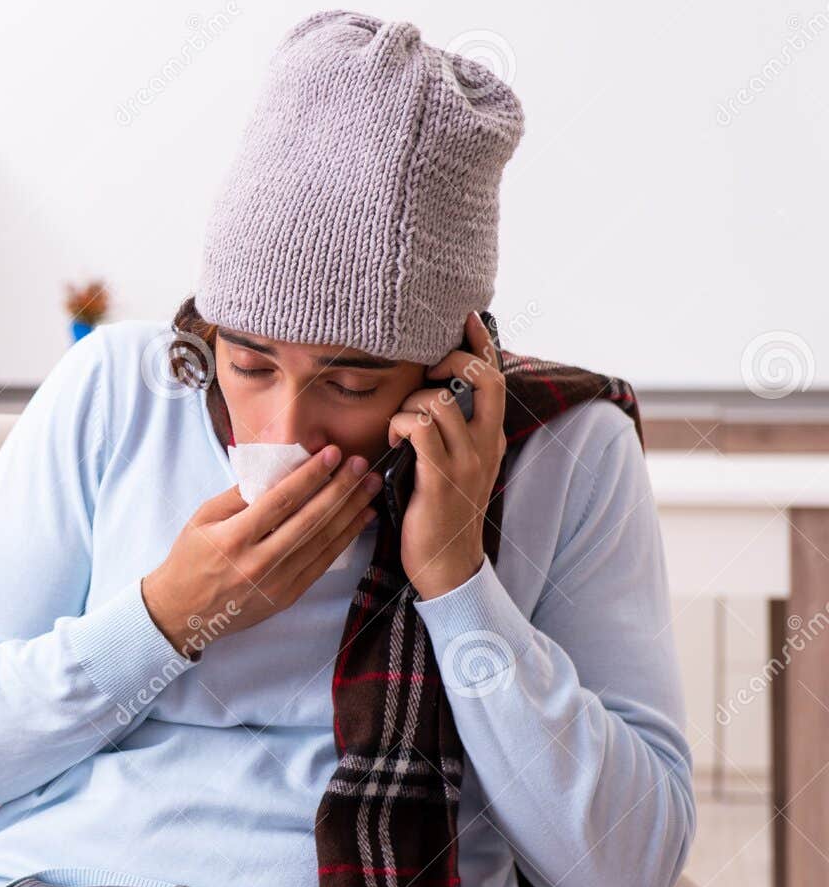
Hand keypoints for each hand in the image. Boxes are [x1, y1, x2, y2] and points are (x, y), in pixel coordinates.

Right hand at [141, 445, 382, 655]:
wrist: (182, 613)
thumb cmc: (189, 560)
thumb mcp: (202, 519)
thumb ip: (239, 495)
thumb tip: (278, 471)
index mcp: (233, 538)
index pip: (281, 501)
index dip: (310, 476)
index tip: (333, 454)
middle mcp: (258, 562)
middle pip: (309, 520)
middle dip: (340, 489)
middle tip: (361, 465)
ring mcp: (276, 582)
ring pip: (321, 542)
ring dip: (350, 511)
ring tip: (370, 486)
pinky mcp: (287, 596)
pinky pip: (322, 563)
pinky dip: (344, 539)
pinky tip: (360, 518)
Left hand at [388, 311, 506, 599]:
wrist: (449, 566)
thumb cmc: (442, 513)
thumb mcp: (456, 465)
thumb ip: (452, 431)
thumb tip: (429, 395)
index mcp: (491, 436)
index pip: (494, 377)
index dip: (481, 343)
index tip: (465, 320)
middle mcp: (486, 443)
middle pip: (482, 376)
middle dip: (450, 359)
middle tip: (424, 368)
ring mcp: (466, 461)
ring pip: (440, 400)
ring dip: (411, 402)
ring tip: (399, 423)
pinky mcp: (440, 478)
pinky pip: (419, 428)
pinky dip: (400, 424)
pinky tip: (392, 439)